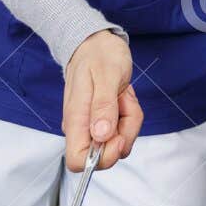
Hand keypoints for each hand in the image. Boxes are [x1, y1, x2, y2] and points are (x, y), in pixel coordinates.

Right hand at [62, 30, 140, 170]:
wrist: (96, 43)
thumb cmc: (99, 55)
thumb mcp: (106, 75)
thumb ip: (103, 106)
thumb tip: (100, 136)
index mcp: (75, 120)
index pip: (79, 161)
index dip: (102, 157)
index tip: (117, 135)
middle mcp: (81, 128)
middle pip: (105, 157)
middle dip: (124, 132)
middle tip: (122, 102)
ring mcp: (92, 126)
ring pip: (119, 143)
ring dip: (129, 119)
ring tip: (122, 94)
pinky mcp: (104, 123)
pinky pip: (124, 130)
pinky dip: (130, 115)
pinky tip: (123, 96)